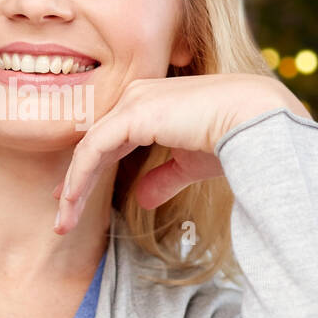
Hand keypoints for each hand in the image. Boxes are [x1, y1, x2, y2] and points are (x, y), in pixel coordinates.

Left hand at [52, 73, 308, 233]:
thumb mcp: (191, 164)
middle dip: (75, 180)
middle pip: (94, 143)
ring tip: (64, 220)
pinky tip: (72, 201)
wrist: (256, 121)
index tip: (73, 198)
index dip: (90, 169)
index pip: (110, 137)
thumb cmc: (233, 138)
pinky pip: (93, 150)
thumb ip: (164, 177)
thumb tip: (143, 200)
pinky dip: (80, 178)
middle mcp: (137, 96)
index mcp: (151, 102)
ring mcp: (132, 102)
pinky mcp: (131, 115)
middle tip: (61, 214)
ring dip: (73, 187)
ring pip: (89, 148)